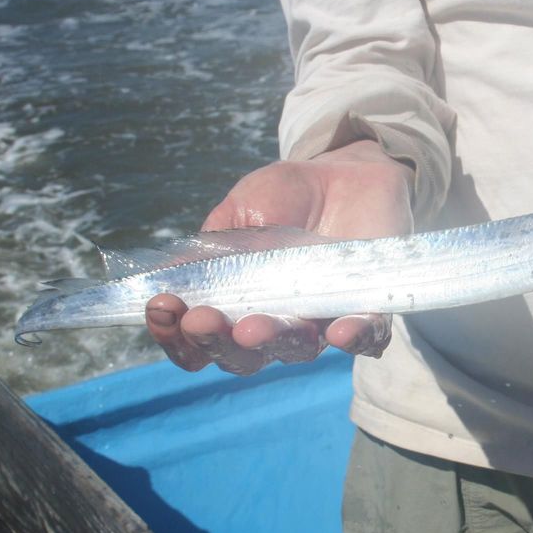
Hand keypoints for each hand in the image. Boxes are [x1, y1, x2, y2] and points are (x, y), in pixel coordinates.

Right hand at [145, 140, 414, 374]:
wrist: (346, 175)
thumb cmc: (284, 198)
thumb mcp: (238, 213)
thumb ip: (209, 249)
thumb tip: (166, 279)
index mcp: (236, 308)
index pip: (201, 344)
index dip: (177, 338)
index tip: (162, 308)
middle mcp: (277, 326)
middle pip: (244, 357)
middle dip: (218, 342)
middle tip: (201, 320)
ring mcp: (323, 321)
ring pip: (297, 350)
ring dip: (273, 341)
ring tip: (252, 327)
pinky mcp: (371, 311)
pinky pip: (367, 337)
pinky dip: (354, 338)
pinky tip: (340, 332)